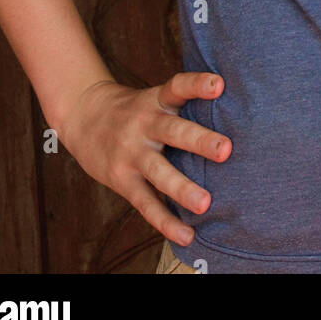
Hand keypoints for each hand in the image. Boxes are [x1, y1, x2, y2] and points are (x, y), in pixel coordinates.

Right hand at [56, 71, 230, 247]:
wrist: (84, 116)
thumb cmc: (134, 109)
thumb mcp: (154, 97)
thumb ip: (184, 103)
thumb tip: (236, 111)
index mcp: (156, 101)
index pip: (177, 87)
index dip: (197, 84)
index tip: (220, 84)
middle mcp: (144, 125)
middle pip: (174, 131)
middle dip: (199, 141)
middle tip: (226, 150)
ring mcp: (132, 154)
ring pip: (159, 172)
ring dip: (183, 188)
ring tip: (206, 204)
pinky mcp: (123, 180)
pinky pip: (146, 204)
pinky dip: (166, 222)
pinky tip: (187, 235)